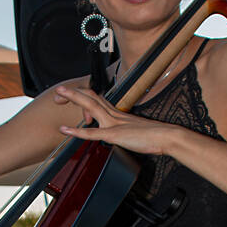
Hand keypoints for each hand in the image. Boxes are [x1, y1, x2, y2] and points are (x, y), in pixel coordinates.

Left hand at [55, 87, 169, 155]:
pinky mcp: (114, 135)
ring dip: (73, 98)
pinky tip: (65, 130)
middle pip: (92, 97)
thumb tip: (123, 134)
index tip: (74, 95)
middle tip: (60, 89)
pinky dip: (77, 131)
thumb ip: (126, 131)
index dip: (85, 96)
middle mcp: (115, 115)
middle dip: (74, 92)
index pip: (98, 99)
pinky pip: (92, 133)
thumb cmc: (156, 136)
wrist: (167, 136)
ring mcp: (114, 123)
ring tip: (59, 94)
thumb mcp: (137, 130)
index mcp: (119, 113)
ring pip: (90, 106)